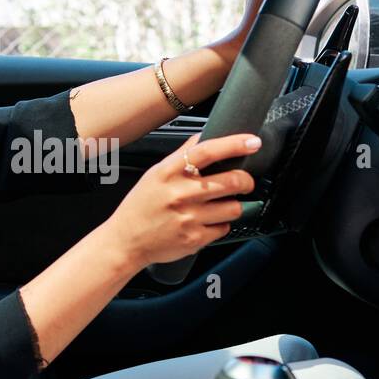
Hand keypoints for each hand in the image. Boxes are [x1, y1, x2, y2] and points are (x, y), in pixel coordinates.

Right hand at [102, 132, 260, 271]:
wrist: (126, 241)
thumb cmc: (140, 206)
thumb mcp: (155, 175)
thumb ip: (180, 156)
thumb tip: (204, 137)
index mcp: (169, 173)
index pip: (207, 151)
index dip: (234, 144)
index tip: (252, 142)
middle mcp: (180, 194)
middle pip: (231, 181)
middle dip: (246, 181)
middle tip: (245, 182)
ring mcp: (188, 218)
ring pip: (233, 208)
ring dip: (233, 205)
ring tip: (221, 205)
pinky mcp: (195, 239)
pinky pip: (224, 228)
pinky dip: (220, 225)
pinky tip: (206, 222)